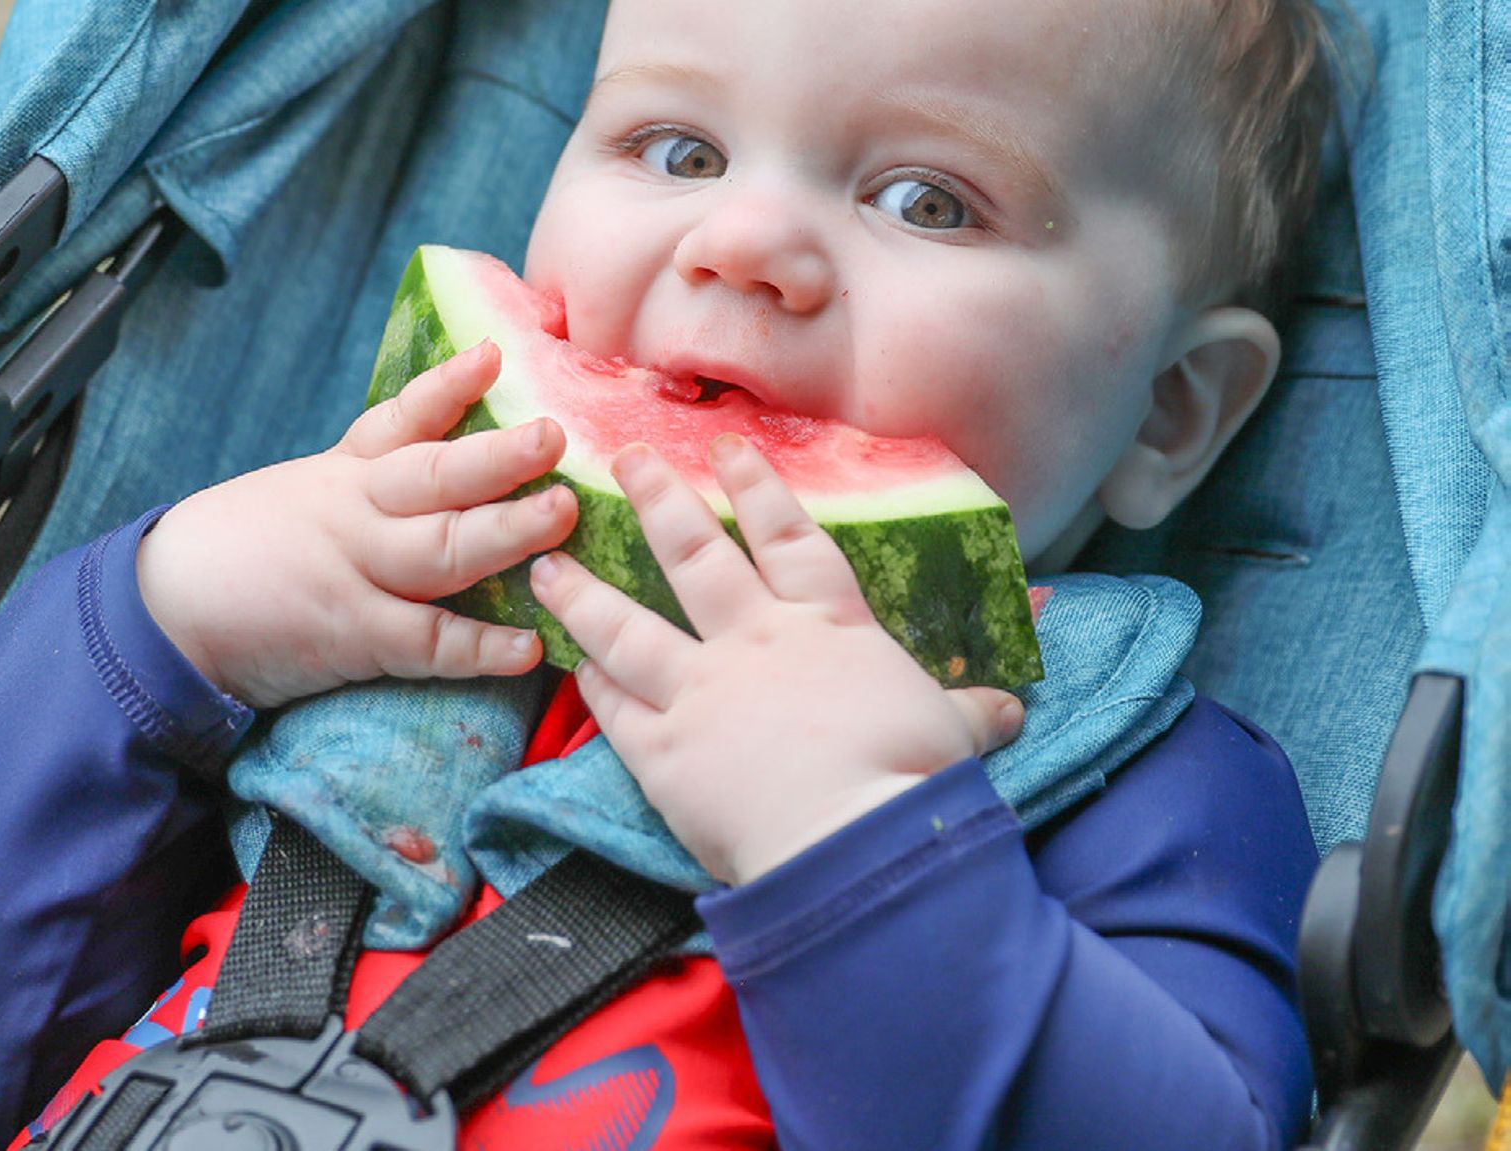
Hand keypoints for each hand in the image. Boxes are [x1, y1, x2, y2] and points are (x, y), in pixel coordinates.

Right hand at [137, 342, 577, 707]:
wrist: (161, 611)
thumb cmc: (245, 550)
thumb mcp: (304, 492)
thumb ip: (372, 479)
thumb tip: (453, 464)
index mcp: (345, 473)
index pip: (402, 420)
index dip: (450, 387)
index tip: (497, 355)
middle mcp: (355, 513)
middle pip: (434, 477)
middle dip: (497, 455)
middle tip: (553, 435)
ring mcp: (355, 572)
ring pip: (441, 549)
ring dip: (506, 532)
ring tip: (563, 514)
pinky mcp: (352, 635)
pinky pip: (425, 641)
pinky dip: (478, 648)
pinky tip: (529, 645)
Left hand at [530, 435, 1023, 884]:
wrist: (852, 842)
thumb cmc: (909, 778)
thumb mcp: (953, 732)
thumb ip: (970, 711)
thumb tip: (1010, 709)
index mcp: (826, 627)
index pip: (788, 538)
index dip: (757, 486)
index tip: (726, 444)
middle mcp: (753, 643)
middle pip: (694, 557)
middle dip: (656, 501)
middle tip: (622, 459)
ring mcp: (700, 693)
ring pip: (626, 628)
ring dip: (583, 593)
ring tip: (546, 563)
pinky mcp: (664, 754)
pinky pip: (617, 709)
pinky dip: (591, 684)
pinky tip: (570, 663)